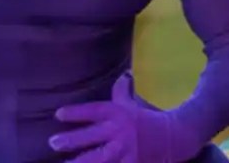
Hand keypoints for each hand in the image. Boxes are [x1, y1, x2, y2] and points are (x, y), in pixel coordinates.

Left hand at [51, 72, 199, 162]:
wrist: (175, 136)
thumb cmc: (148, 119)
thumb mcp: (133, 104)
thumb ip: (121, 93)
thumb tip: (122, 74)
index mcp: (119, 114)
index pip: (95, 110)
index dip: (77, 113)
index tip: (58, 115)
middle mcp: (120, 132)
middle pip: (93, 136)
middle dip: (72, 140)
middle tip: (53, 143)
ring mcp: (126, 151)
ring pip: (99, 158)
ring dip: (81, 162)